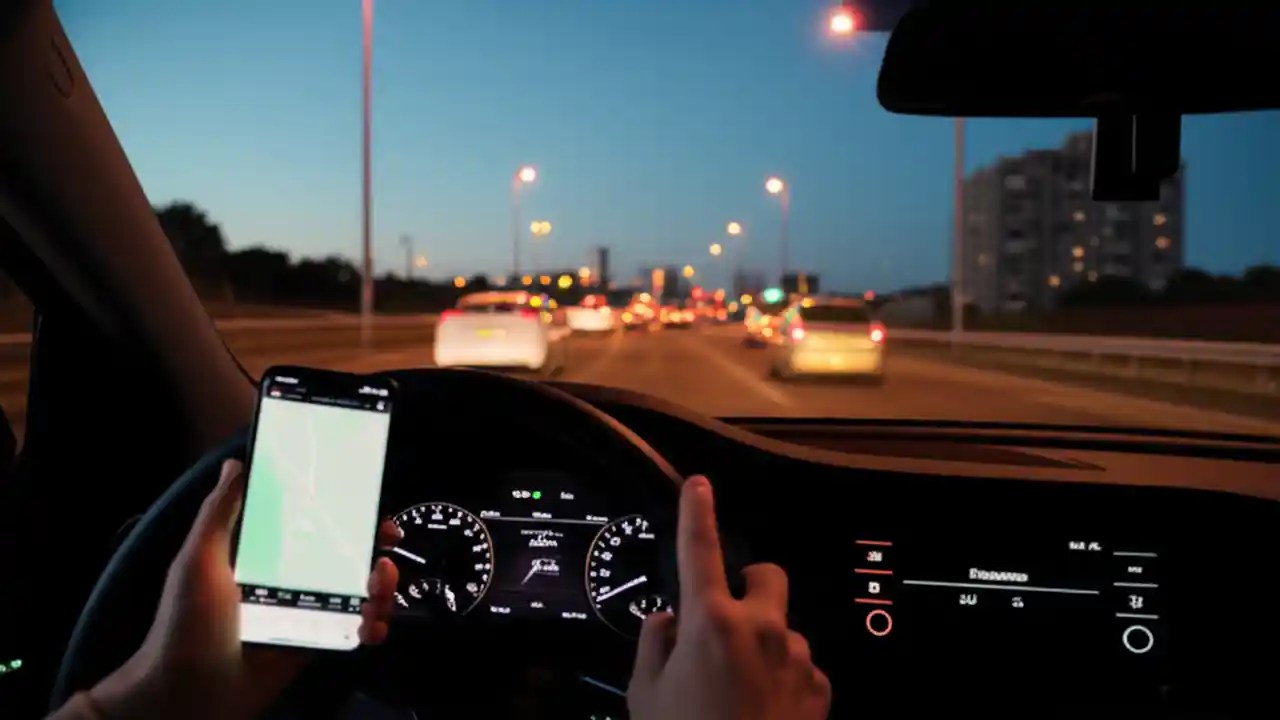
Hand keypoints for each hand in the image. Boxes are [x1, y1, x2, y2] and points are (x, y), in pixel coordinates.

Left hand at [84, 459, 401, 719]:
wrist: (188, 693)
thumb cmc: (187, 622)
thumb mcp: (198, 560)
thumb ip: (219, 512)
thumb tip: (236, 464)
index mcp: (262, 552)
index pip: (311, 521)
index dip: (343, 510)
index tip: (368, 506)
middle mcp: (287, 577)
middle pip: (344, 553)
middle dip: (373, 546)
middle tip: (387, 547)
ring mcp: (304, 611)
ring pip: (356, 589)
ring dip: (380, 586)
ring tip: (380, 589)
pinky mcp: (314, 643)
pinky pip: (352, 629)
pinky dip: (371, 624)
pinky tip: (372, 625)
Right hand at [627, 475, 830, 719]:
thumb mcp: (644, 697)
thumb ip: (653, 646)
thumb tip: (666, 619)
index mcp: (710, 621)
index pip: (701, 549)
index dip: (697, 511)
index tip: (698, 484)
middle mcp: (762, 627)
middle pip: (767, 576)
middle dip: (752, 585)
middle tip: (730, 616)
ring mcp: (798, 656)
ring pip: (783, 630)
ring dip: (765, 646)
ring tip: (741, 692)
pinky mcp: (821, 687)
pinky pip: (801, 668)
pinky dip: (784, 680)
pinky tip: (765, 713)